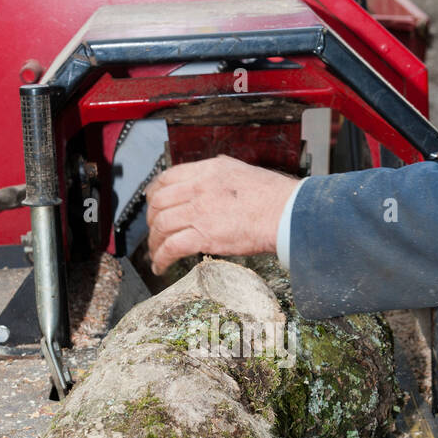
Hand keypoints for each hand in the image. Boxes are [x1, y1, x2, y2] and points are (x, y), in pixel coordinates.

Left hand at [146, 155, 298, 274]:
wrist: (286, 213)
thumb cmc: (272, 196)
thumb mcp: (240, 171)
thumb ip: (218, 174)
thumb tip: (209, 177)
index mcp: (207, 171)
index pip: (167, 178)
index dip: (154, 193)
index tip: (153, 203)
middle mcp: (198, 188)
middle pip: (159, 203)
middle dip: (151, 220)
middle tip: (154, 230)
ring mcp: (199, 212)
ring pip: (161, 226)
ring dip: (154, 242)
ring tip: (156, 253)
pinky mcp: (204, 236)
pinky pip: (171, 247)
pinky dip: (161, 258)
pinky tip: (161, 266)